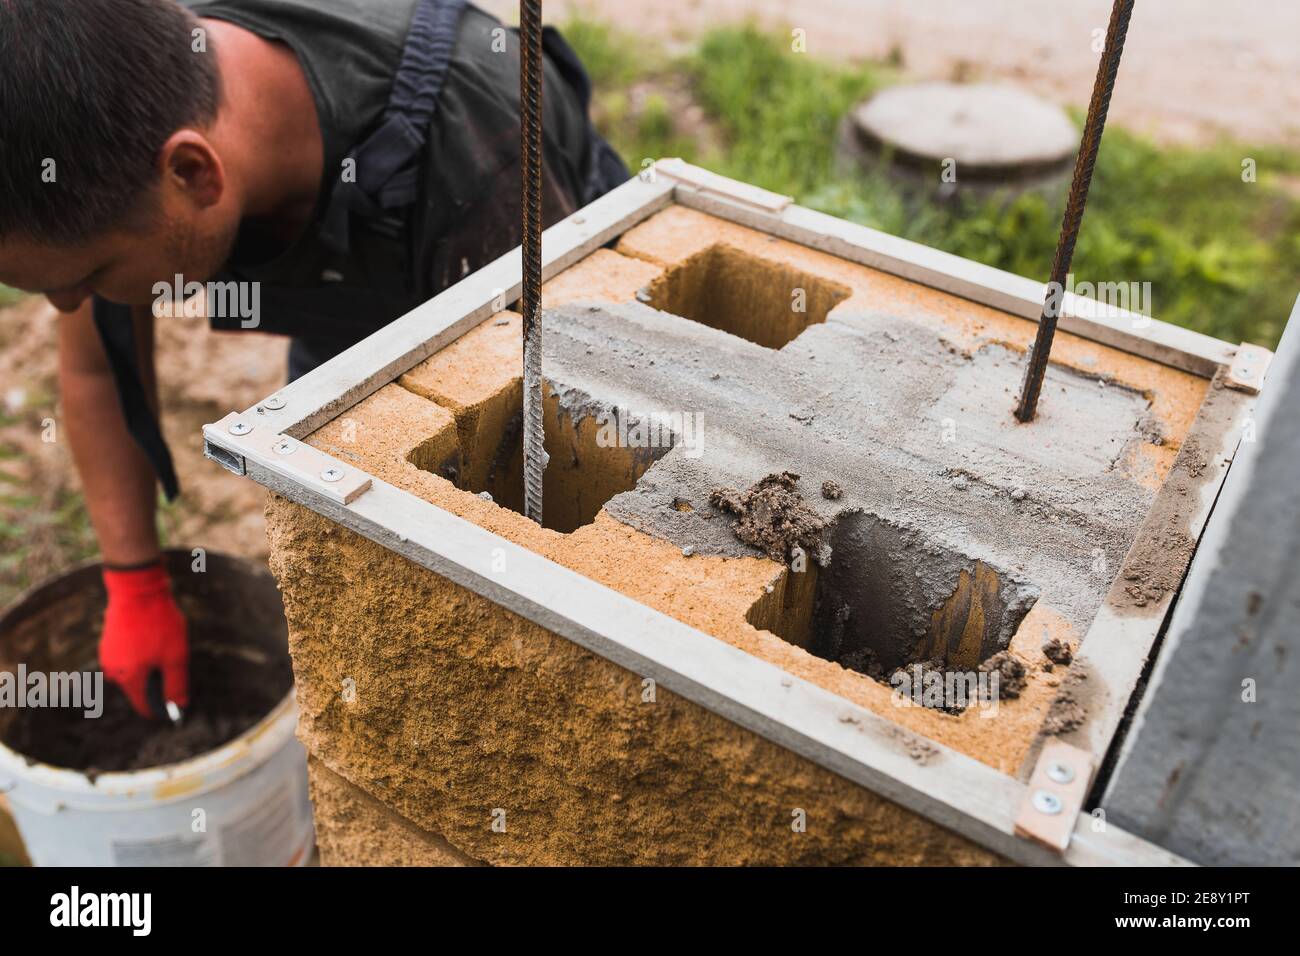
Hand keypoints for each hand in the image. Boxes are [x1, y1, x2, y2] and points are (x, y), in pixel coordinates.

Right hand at [99, 562, 189, 717]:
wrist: (136, 589)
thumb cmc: (158, 623)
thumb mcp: (176, 656)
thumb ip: (176, 684)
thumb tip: (178, 705)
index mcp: (128, 679)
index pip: (143, 706)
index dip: (161, 709)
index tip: (176, 707)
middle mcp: (113, 672)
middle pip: (139, 688)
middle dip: (158, 682)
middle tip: (175, 661)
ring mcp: (107, 656)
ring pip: (134, 671)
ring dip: (150, 665)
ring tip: (163, 644)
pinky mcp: (108, 642)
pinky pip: (128, 657)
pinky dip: (142, 653)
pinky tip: (152, 636)